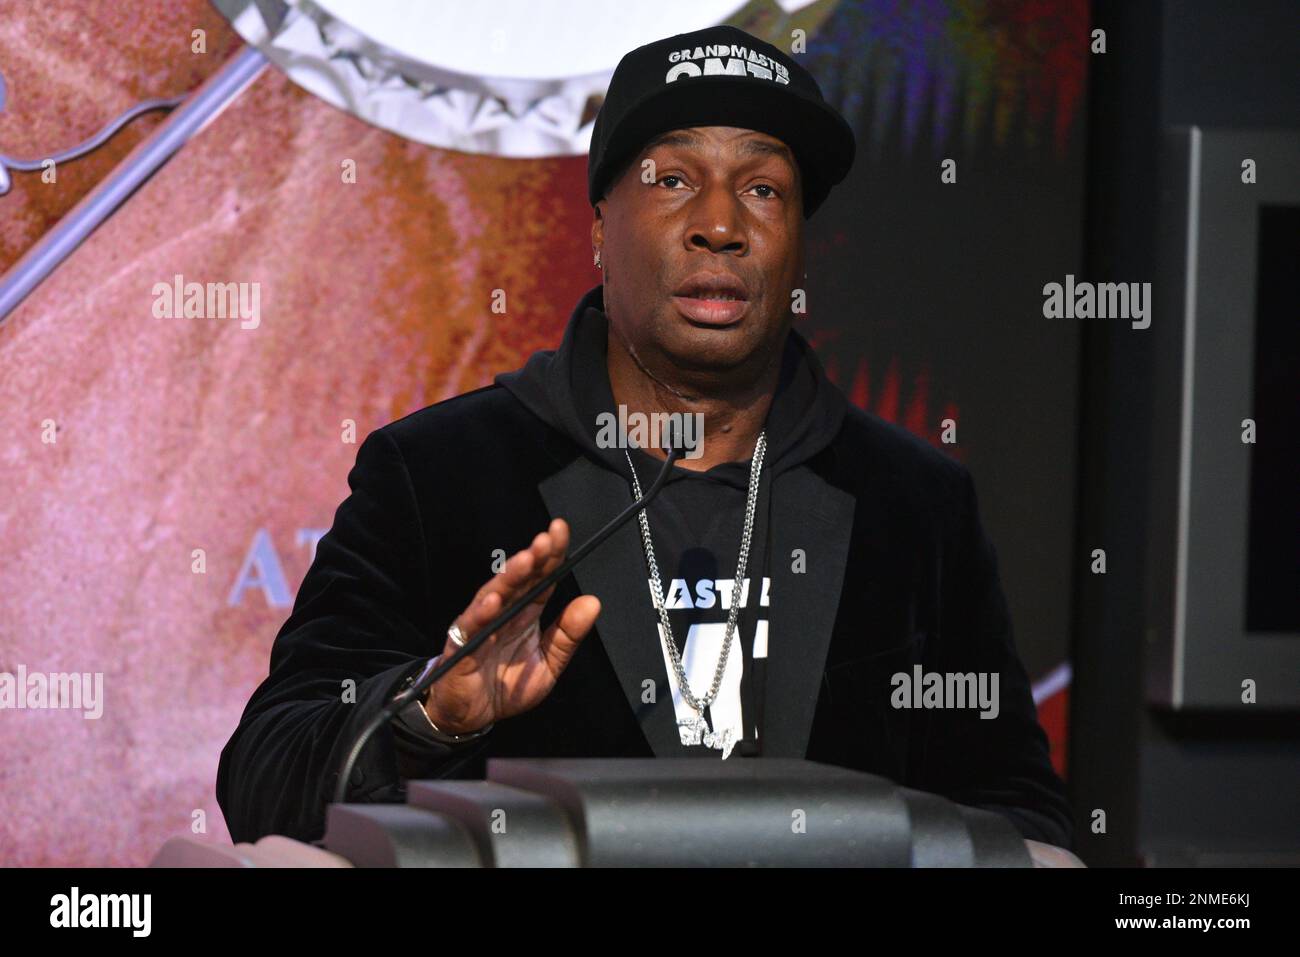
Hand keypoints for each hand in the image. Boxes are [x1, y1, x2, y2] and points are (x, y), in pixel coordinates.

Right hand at [422, 518, 600, 733]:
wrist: (471, 717)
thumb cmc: (507, 687)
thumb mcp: (549, 664)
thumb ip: (568, 635)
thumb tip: (592, 602)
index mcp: (525, 613)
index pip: (540, 578)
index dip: (551, 556)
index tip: (561, 532)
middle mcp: (502, 614)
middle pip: (518, 580)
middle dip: (532, 558)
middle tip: (547, 540)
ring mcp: (479, 628)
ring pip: (494, 596)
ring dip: (509, 577)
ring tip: (525, 561)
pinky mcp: (460, 649)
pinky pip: (470, 629)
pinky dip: (480, 614)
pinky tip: (493, 601)